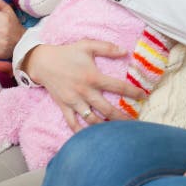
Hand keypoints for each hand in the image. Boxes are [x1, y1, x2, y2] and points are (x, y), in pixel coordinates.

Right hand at [24, 40, 145, 131]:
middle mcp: (84, 92)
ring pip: (92, 120)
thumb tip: (124, 51)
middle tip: (134, 124)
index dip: (132, 91)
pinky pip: (73, 123)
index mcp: (92, 77)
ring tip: (117, 134)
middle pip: (107, 109)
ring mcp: (74, 101)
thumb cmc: (67, 53)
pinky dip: (81, 132)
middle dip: (122, 118)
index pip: (117, 86)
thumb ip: (106, 47)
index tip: (143, 96)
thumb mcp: (87, 45)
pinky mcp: (65, 107)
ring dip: (105, 127)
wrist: (43, 62)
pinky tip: (91, 139)